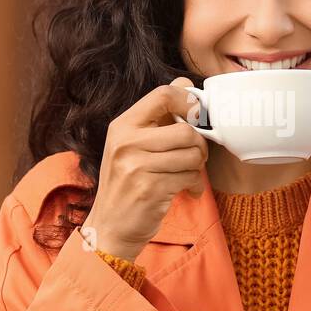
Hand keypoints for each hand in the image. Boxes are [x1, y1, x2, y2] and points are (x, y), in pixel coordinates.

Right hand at [82, 77, 208, 260]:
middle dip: (199, 145)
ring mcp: (136, 166)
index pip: (162, 94)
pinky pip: (189, 176)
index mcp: (122, 125)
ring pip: (192, 154)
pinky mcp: (149, 189)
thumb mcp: (133, 145)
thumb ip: (158, 115)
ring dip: (198, 167)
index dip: (188, 102)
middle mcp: (126, 142)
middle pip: (185, 129)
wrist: (110, 227)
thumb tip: (184, 82)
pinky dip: (194, 185)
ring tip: (188, 175)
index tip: (196, 117)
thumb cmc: (127, 184)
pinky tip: (186, 191)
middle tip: (195, 157)